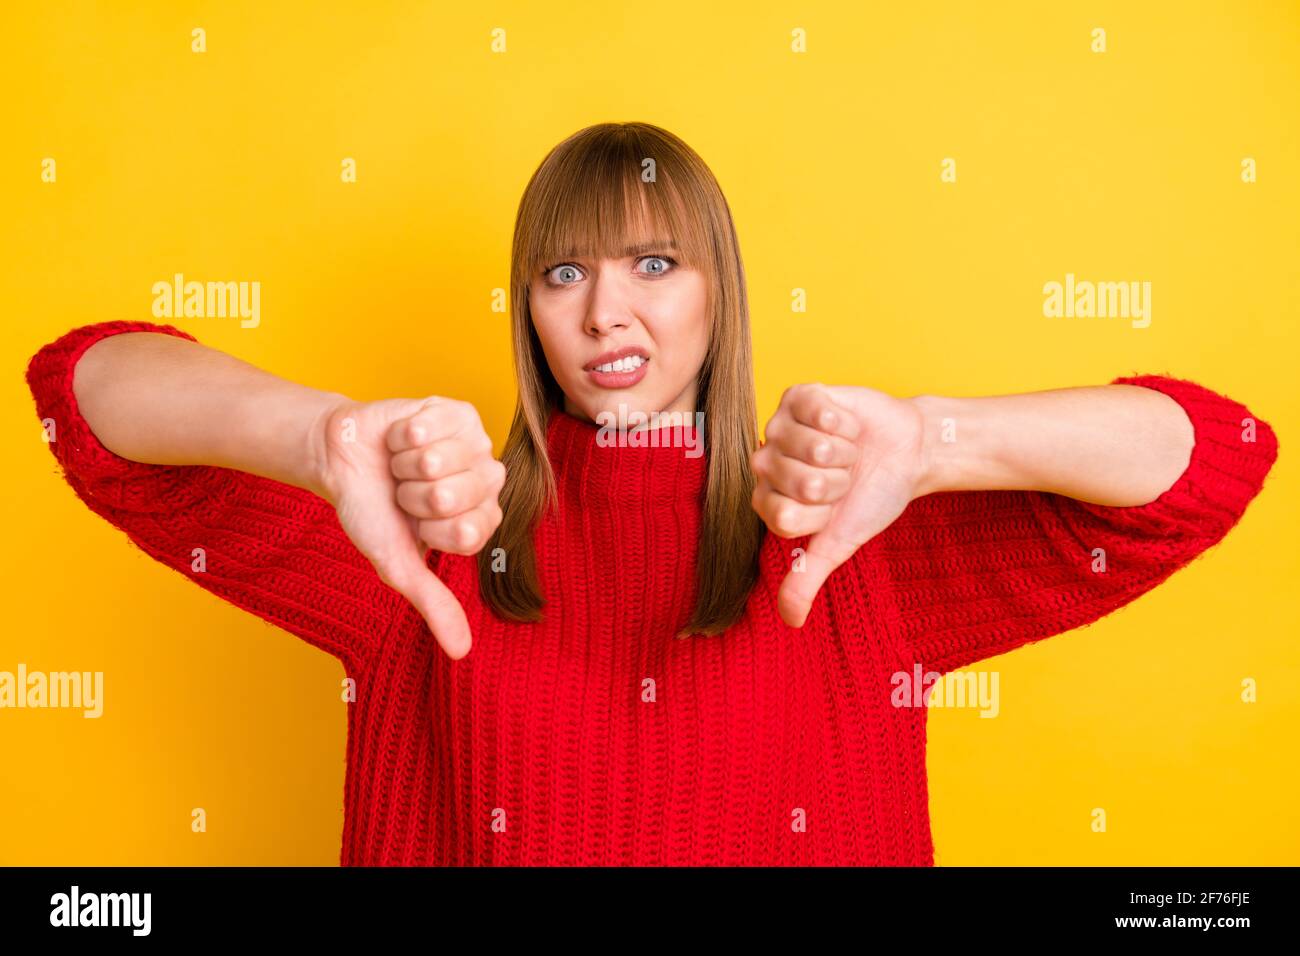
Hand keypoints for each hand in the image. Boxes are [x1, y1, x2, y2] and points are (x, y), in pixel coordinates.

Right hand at [314, 396, 504, 659]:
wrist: (342, 460)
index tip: (415, 524)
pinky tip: (403, 437)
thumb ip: (434, 605)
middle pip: (455, 495)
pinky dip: (405, 434)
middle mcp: (487, 484)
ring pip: (441, 460)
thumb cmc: (373, 512)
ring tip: (402, 464)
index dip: (429, 527)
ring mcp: (478, 446)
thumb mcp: (398, 565)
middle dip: (413, 495)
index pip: (468, 532)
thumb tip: (461, 652)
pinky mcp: (460, 412)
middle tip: (404, 490)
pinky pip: (433, 426)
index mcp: (480, 522)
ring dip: (407, 464)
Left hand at [751, 383, 926, 627]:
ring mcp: (778, 427)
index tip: (833, 508)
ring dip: (844, 452)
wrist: (905, 454)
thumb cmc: (869, 497)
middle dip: (838, 483)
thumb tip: (790, 621)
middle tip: (843, 476)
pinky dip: (845, 422)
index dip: (822, 514)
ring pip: (813, 448)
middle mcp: (764, 463)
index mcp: (768, 501)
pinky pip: (819, 412)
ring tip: (847, 451)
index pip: (785, 517)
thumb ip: (807, 577)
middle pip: (801, 484)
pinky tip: (847, 425)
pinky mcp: (799, 396)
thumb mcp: (839, 543)